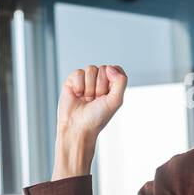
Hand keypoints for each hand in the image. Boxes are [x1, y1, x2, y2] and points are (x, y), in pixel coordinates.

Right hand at [52, 64, 126, 178]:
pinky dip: (79, 86)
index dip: (112, 80)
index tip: (108, 95)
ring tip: (86, 99)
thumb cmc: (97, 117)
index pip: (116, 69)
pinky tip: (77, 95)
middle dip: (100, 86)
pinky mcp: (72, 81)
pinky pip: (78, 73)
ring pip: (91, 69)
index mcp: (112, 86)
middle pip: (104, 69)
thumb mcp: (116, 100)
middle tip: (95, 100)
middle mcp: (99, 81)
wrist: (78, 127)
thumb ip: (121, 81)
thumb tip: (109, 67)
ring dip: (89, 88)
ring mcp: (85, 80)